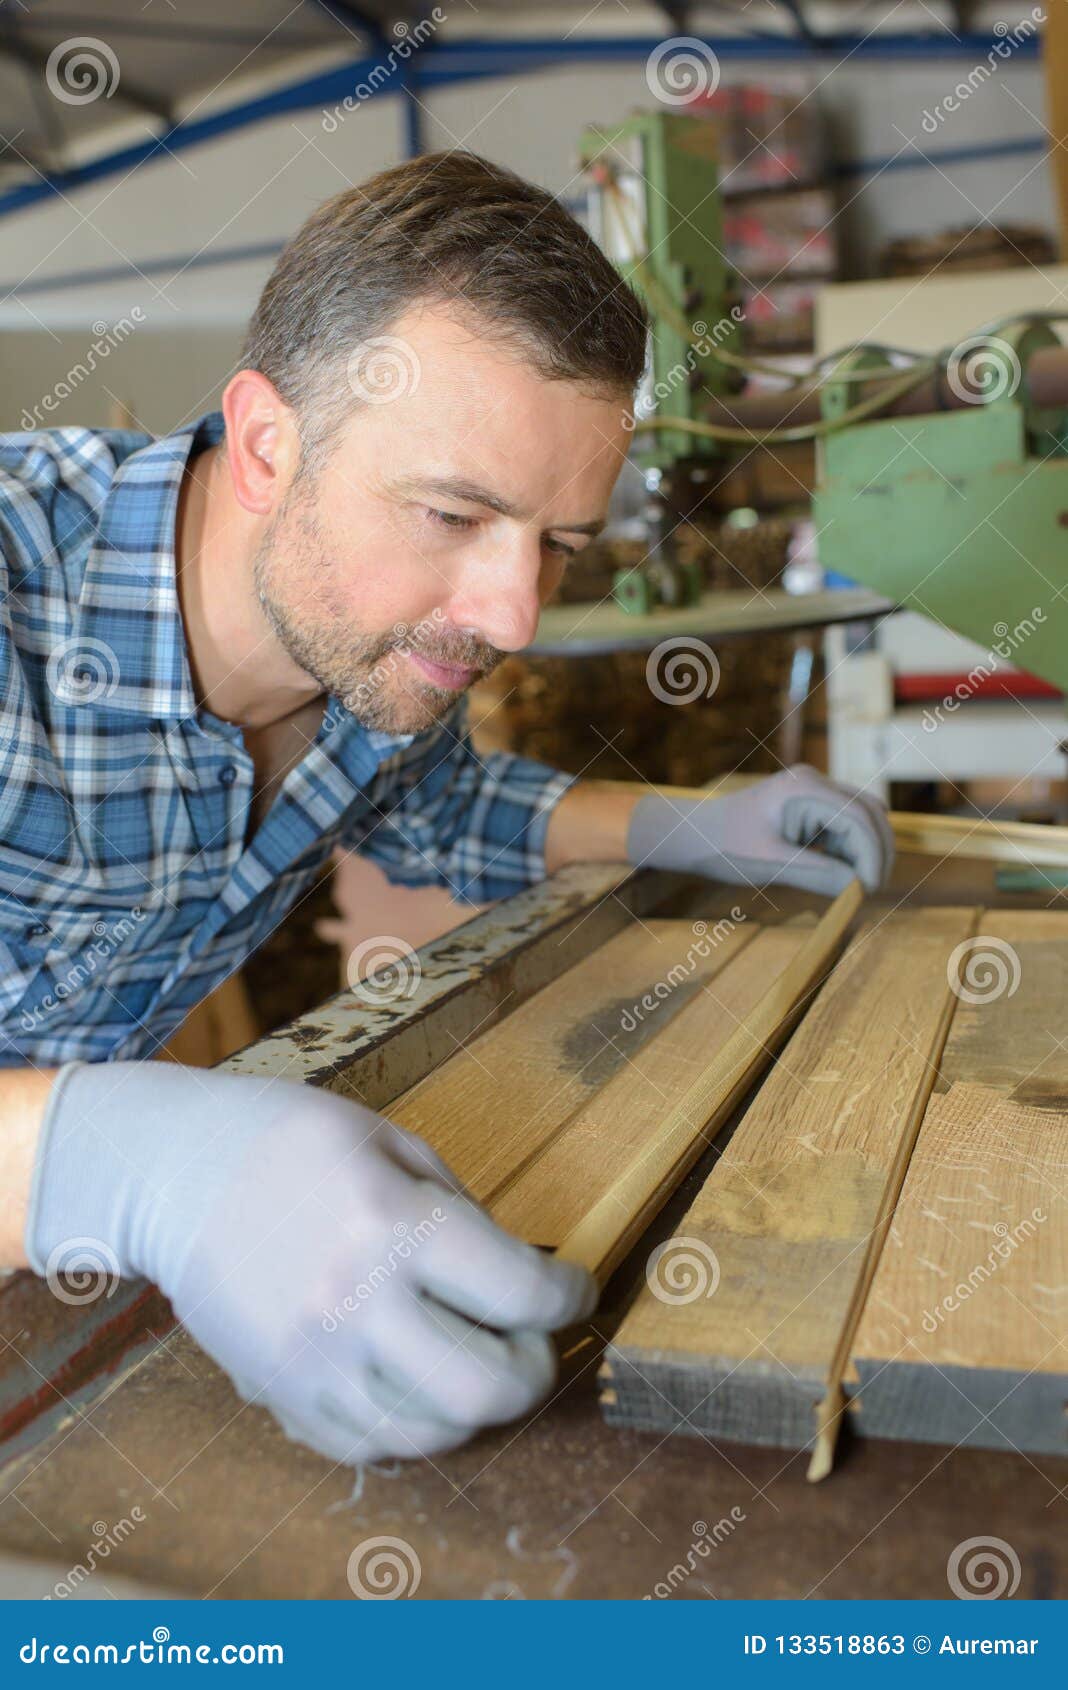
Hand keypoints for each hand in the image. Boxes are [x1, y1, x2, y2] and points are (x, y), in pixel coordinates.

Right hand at [26, 1063, 594, 1464]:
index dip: (569, 1296)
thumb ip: (461, 1209)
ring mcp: (314, 1359)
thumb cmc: (287, 1142)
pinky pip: (368, 1445)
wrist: (173, 1173)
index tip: (575, 1290)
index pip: (520, 1291)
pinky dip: (412, 1427)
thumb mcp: (390, 1142)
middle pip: (488, 1387)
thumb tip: (519, 1274)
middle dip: (533, 1370)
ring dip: (475, 1408)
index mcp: (394, 1223)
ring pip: (432, 1433)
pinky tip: (419, 1385)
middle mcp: (356, 1302)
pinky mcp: (280, 1393)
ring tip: (476, 1364)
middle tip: (532, 1341)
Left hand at [627, 766, 893, 895]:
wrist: (695, 834)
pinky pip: (843, 824)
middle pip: (868, 811)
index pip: (859, 815)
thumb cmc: (725, 845)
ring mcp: (813, 790)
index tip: (872, 886)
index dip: (873, 852)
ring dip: (864, 849)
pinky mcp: (810, 804)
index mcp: (804, 788)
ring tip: (855, 884)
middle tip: (873, 888)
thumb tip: (861, 888)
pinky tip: (838, 872)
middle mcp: (814, 782)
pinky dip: (849, 848)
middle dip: (877, 849)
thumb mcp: (772, 864)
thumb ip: (818, 874)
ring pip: (860, 817)